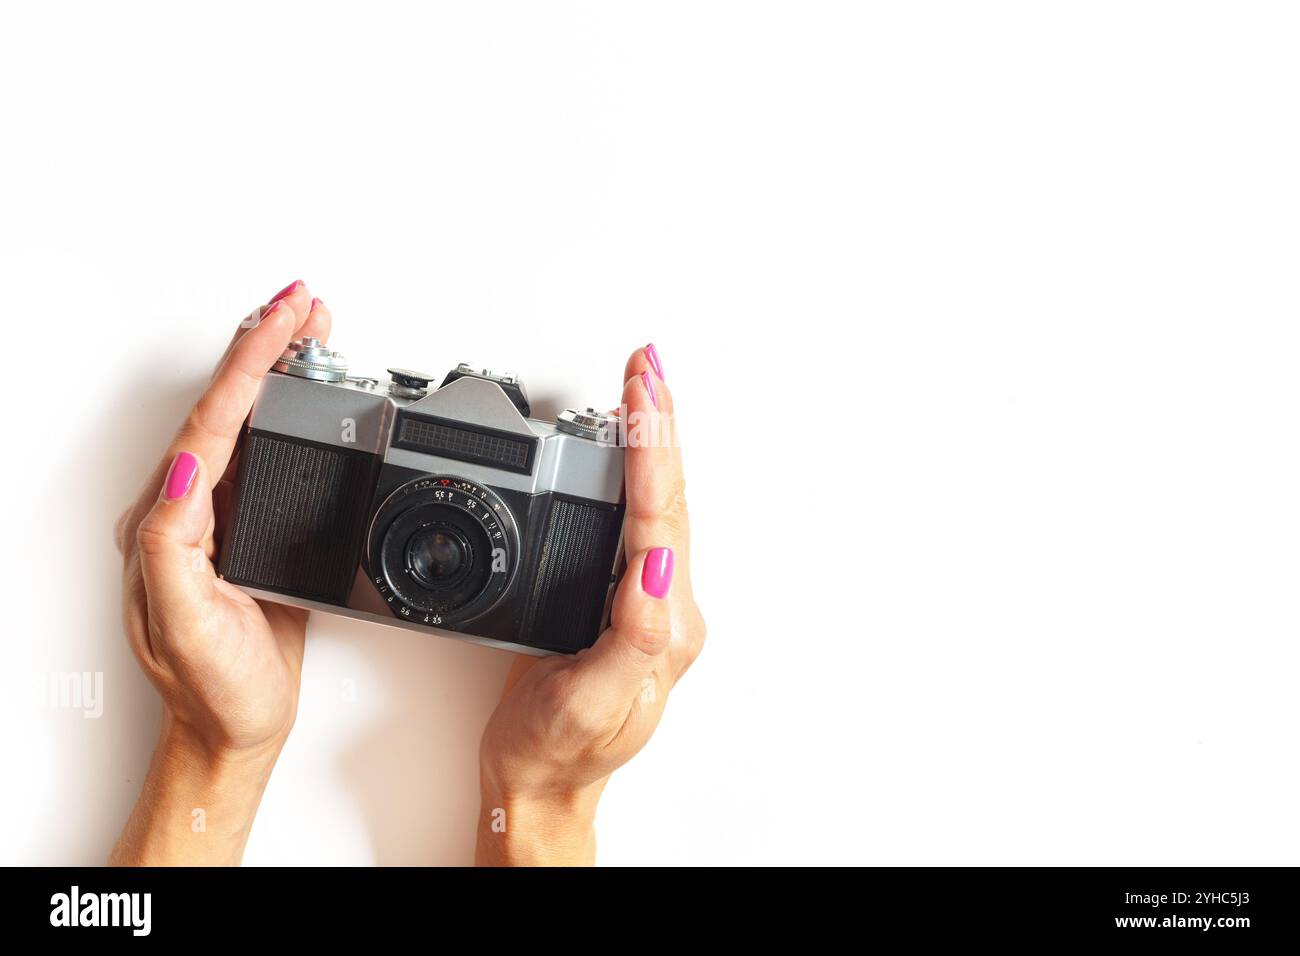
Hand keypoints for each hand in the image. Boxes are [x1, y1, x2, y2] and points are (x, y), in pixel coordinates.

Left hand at [110, 280, 330, 864]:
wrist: (233, 731)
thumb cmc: (213, 690)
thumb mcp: (187, 626)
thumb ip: (175, 546)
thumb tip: (184, 469)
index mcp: (167, 521)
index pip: (212, 421)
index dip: (252, 363)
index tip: (289, 318)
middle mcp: (186, 509)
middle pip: (227, 404)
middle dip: (267, 344)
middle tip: (307, 301)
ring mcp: (218, 516)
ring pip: (247, 419)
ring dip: (278, 367)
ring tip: (310, 326)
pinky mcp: (249, 529)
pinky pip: (268, 449)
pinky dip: (290, 408)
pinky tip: (307, 392)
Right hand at [477, 344, 705, 864]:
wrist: (539, 788)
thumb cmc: (557, 751)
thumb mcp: (591, 699)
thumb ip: (632, 631)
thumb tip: (659, 565)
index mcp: (665, 624)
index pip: (661, 516)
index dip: (650, 447)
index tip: (642, 390)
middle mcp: (663, 607)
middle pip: (666, 497)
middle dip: (657, 424)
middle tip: (646, 364)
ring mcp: (642, 603)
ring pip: (654, 504)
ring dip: (648, 441)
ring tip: (642, 387)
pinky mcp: (615, 601)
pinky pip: (632, 522)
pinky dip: (628, 474)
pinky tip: (622, 452)